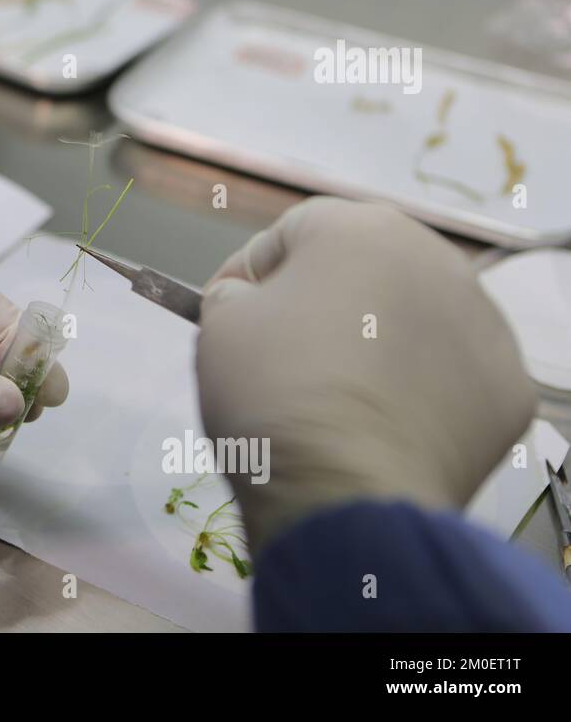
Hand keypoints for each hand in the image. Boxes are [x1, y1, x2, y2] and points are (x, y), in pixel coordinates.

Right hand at [195, 197, 535, 551]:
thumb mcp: (219, 326)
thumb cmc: (274, 394)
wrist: (345, 495)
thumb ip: (234, 294)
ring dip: (375, 339)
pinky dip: (418, 388)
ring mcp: (481, 322)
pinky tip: (380, 421)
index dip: (249, 274)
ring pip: (413, 316)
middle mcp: (433, 258)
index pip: (289, 233)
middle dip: (322, 301)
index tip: (229, 313)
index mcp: (357, 228)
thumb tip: (249, 300)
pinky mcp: (505, 384)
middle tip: (282, 353)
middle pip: (362, 267)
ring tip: (334, 393)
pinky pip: (450, 372)